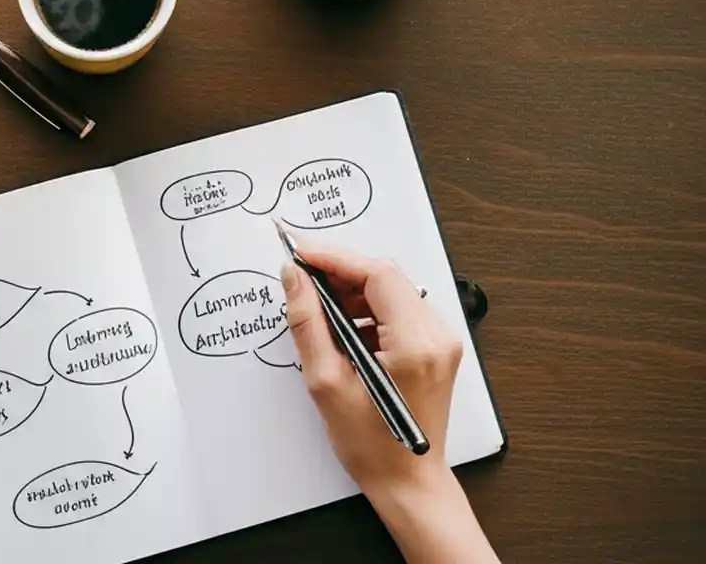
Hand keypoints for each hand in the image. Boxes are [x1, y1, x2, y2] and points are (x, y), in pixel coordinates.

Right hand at [281, 240, 497, 562]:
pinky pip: (399, 310)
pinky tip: (342, 330)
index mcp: (415, 344)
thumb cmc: (371, 446)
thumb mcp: (326, 382)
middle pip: (386, 277)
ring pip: (391, 290)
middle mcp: (437, 336)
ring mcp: (441, 341)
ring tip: (318, 312)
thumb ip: (308, 323)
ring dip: (352, 292)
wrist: (408, 481)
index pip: (376, 274)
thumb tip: (295, 279)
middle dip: (340, 272)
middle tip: (301, 279)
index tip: (300, 254)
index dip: (334, 258)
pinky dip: (367, 310)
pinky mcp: (436, 348)